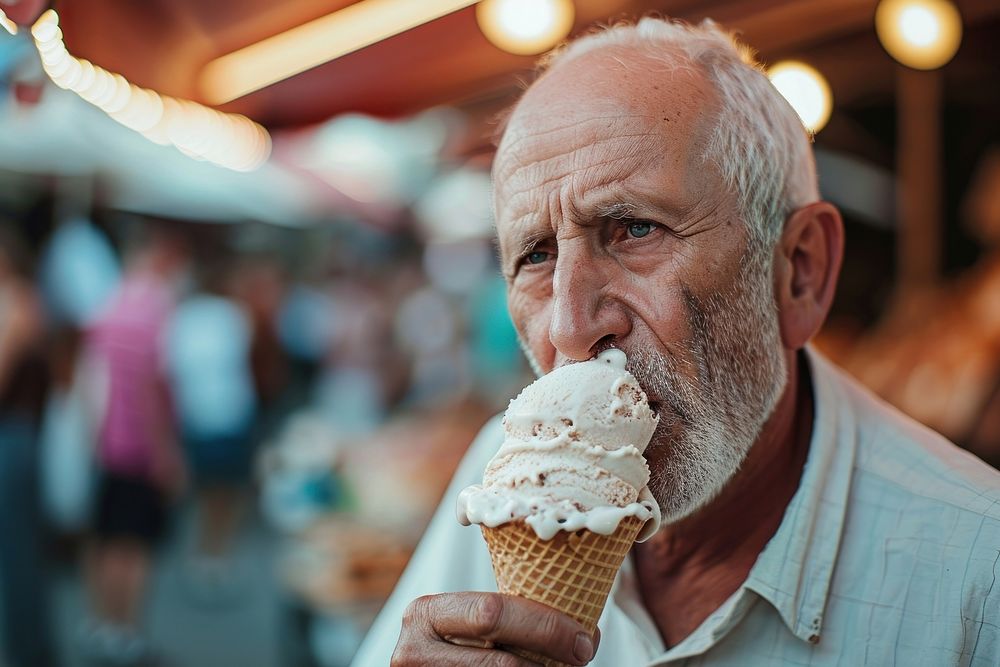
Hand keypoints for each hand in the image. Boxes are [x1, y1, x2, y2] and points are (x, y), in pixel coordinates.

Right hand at [392, 592, 599, 665]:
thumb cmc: (459, 648)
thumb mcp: (468, 625)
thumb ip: (511, 618)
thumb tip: (588, 634)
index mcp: (426, 613)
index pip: (491, 613)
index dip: (544, 626)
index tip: (583, 637)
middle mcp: (414, 651)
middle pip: (501, 661)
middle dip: (550, 653)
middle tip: (582, 655)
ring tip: (565, 666)